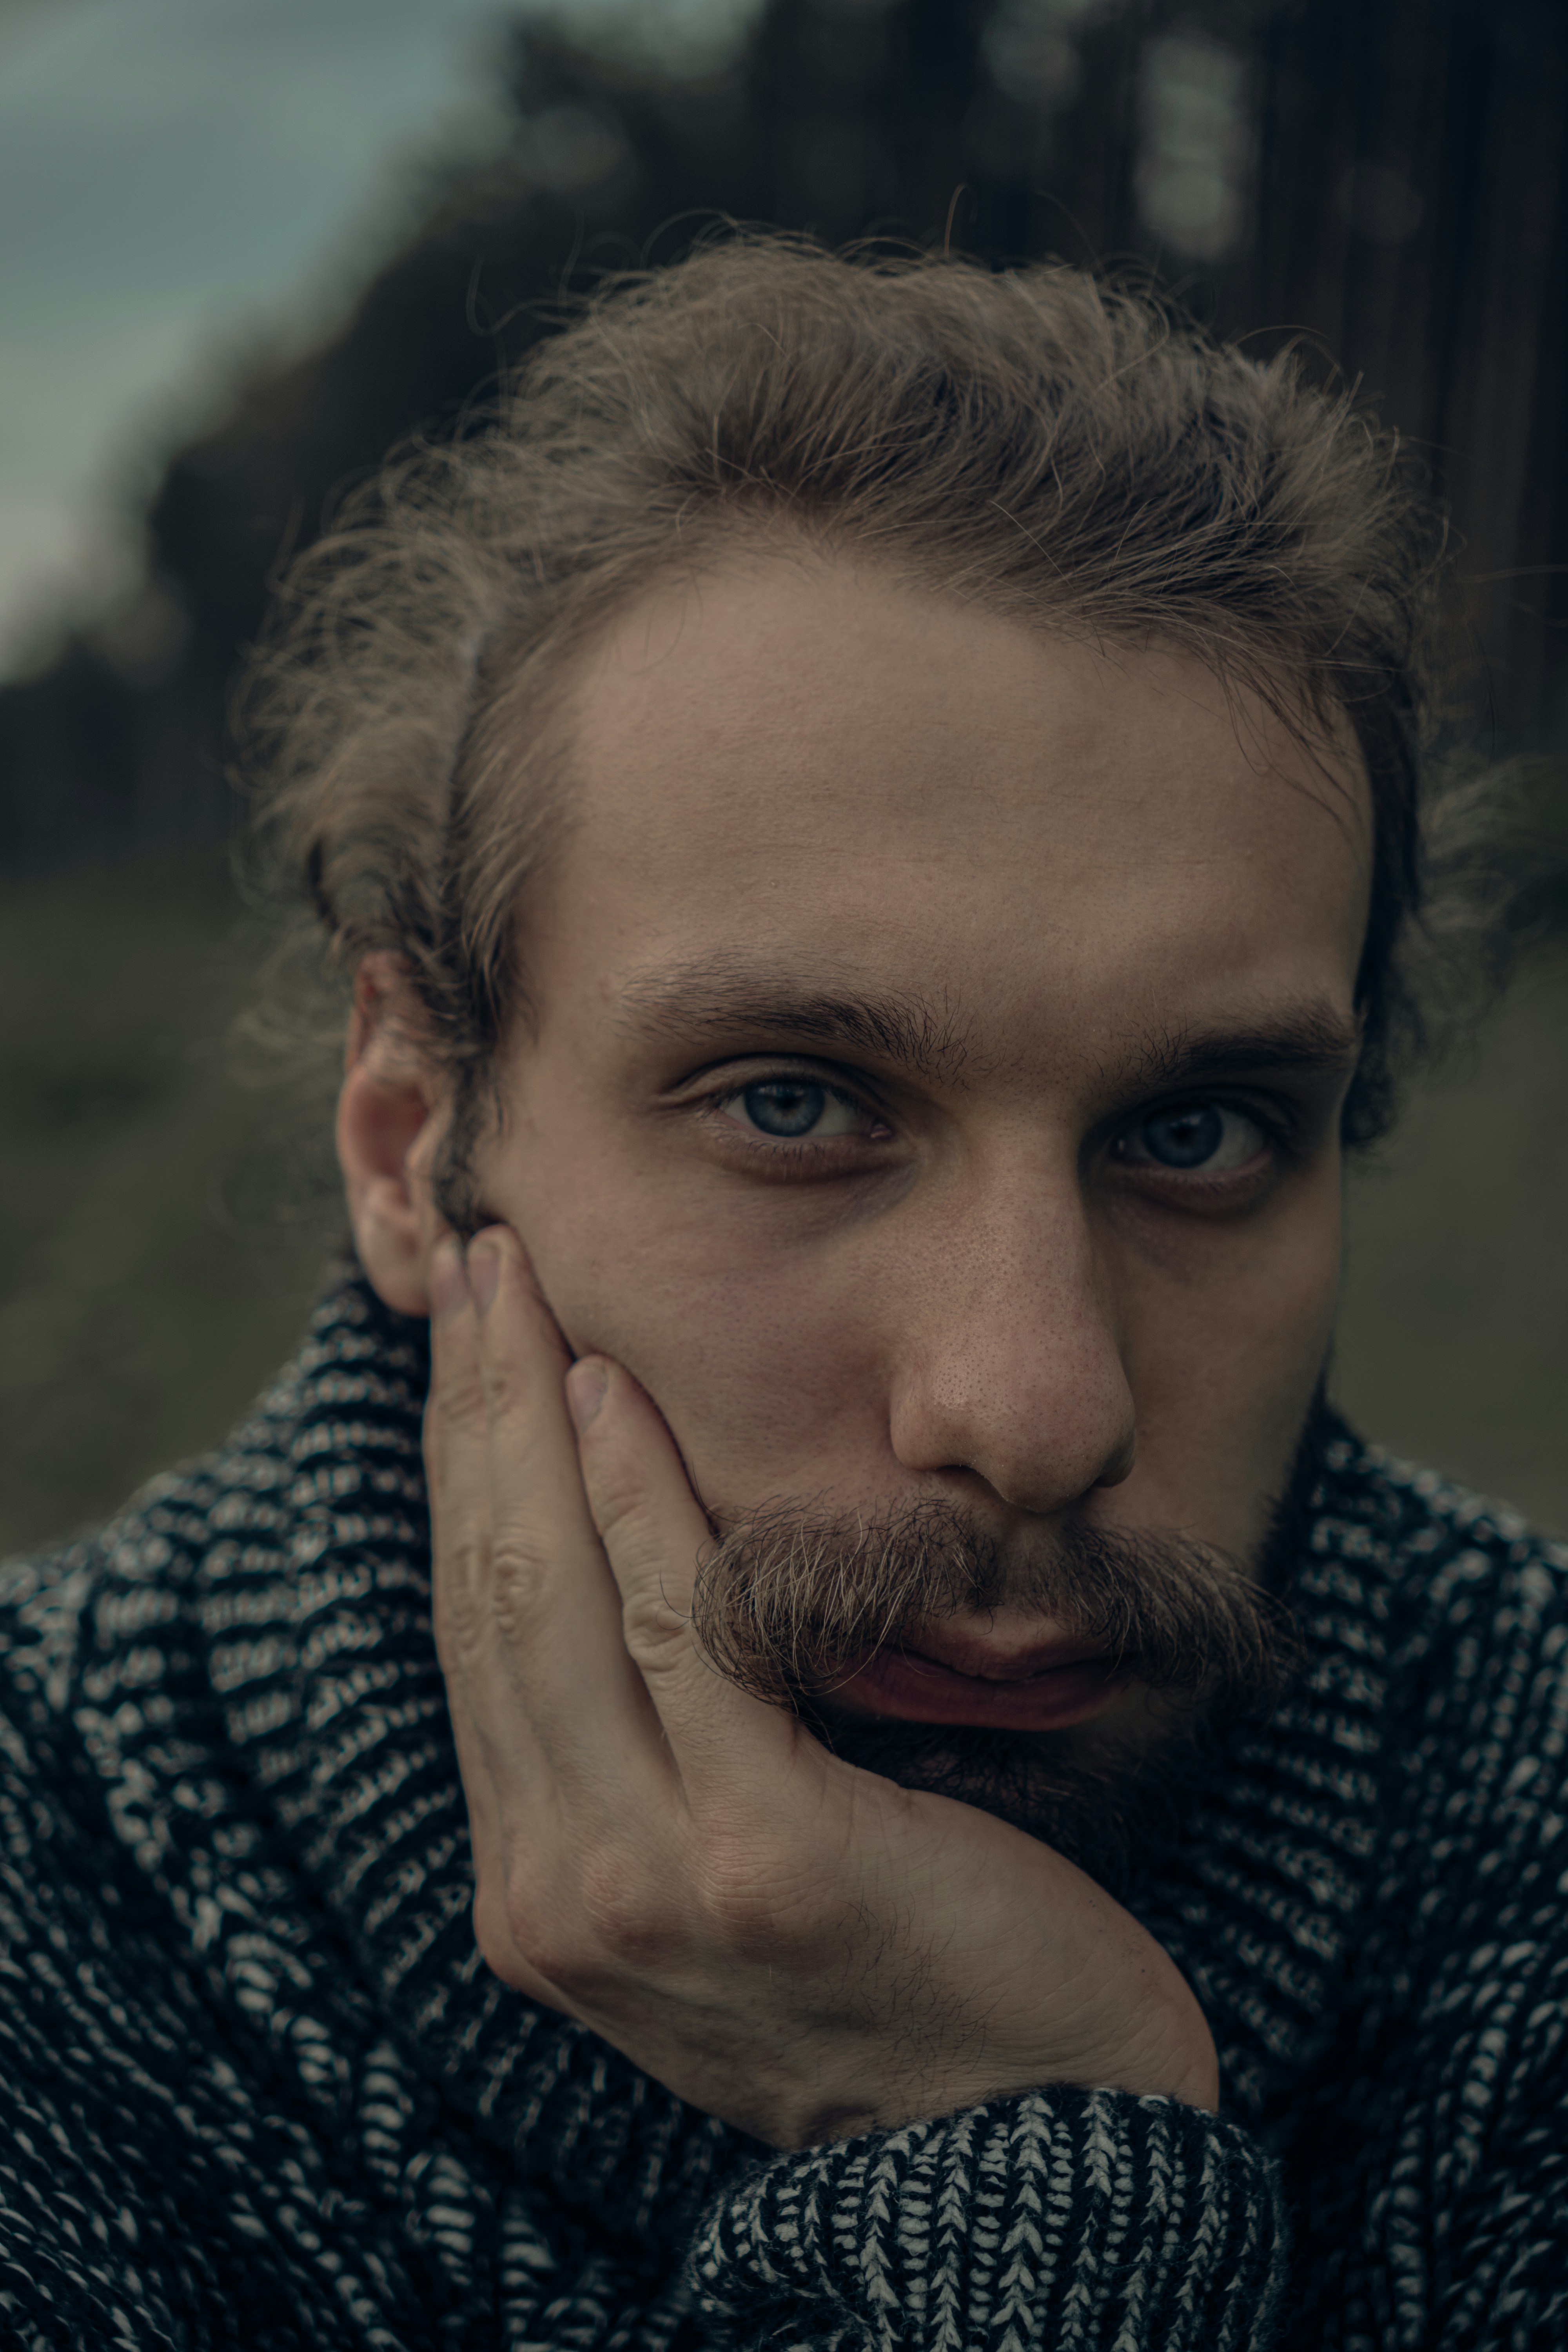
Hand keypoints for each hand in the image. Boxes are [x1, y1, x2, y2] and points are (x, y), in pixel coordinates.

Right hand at [424, 1224, 1218, 2149]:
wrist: (1024, 2169)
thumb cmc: (898, 1989)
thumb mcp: (728, 1877)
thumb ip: (654, 1757)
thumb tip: (622, 1579)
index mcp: (543, 1893)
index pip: (477, 1638)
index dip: (459, 1475)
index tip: (465, 1341)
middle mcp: (559, 1892)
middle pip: (488, 1595)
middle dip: (470, 1413)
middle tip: (471, 1265)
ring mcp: (648, 1881)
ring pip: (550, 1598)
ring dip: (526, 1418)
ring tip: (517, 1285)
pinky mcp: (766, 1857)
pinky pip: (683, 1640)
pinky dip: (635, 1505)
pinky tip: (614, 1396)